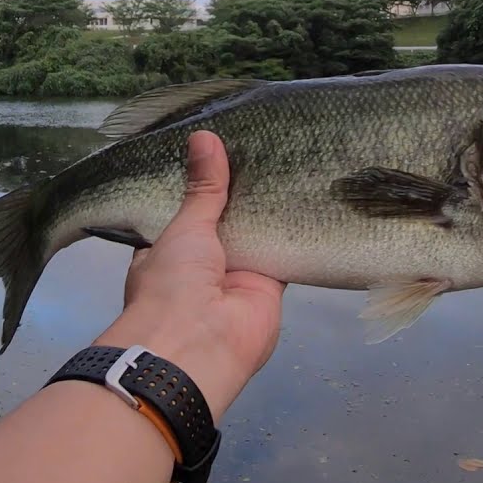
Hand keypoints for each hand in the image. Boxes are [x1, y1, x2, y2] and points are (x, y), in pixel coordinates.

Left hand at [94, 130, 285, 422]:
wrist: (200, 345)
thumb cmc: (172, 285)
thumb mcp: (183, 226)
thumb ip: (203, 187)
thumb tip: (204, 136)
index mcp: (171, 250)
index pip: (191, 211)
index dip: (206, 185)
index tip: (223, 148)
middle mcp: (205, 263)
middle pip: (228, 221)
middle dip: (242, 194)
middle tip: (265, 144)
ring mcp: (239, 274)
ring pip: (258, 233)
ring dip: (271, 207)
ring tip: (291, 155)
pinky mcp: (273, 283)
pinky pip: (286, 249)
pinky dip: (296, 228)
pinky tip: (311, 190)